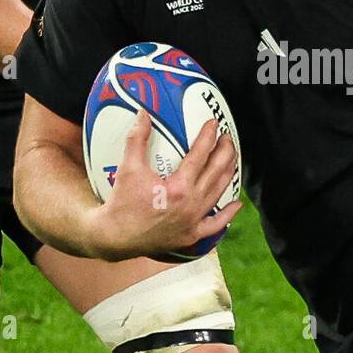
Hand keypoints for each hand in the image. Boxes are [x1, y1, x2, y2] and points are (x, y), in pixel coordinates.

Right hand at [95, 111, 240, 260]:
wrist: (115, 238)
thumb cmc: (121, 204)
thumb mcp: (128, 168)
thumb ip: (137, 139)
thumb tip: (143, 114)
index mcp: (179, 187)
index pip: (200, 155)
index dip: (208, 137)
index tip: (214, 124)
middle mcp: (191, 204)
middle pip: (216, 172)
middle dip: (225, 152)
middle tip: (226, 138)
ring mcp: (193, 221)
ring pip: (219, 193)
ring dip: (228, 174)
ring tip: (232, 159)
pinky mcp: (191, 235)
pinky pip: (215, 225)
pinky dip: (228, 214)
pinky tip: (236, 204)